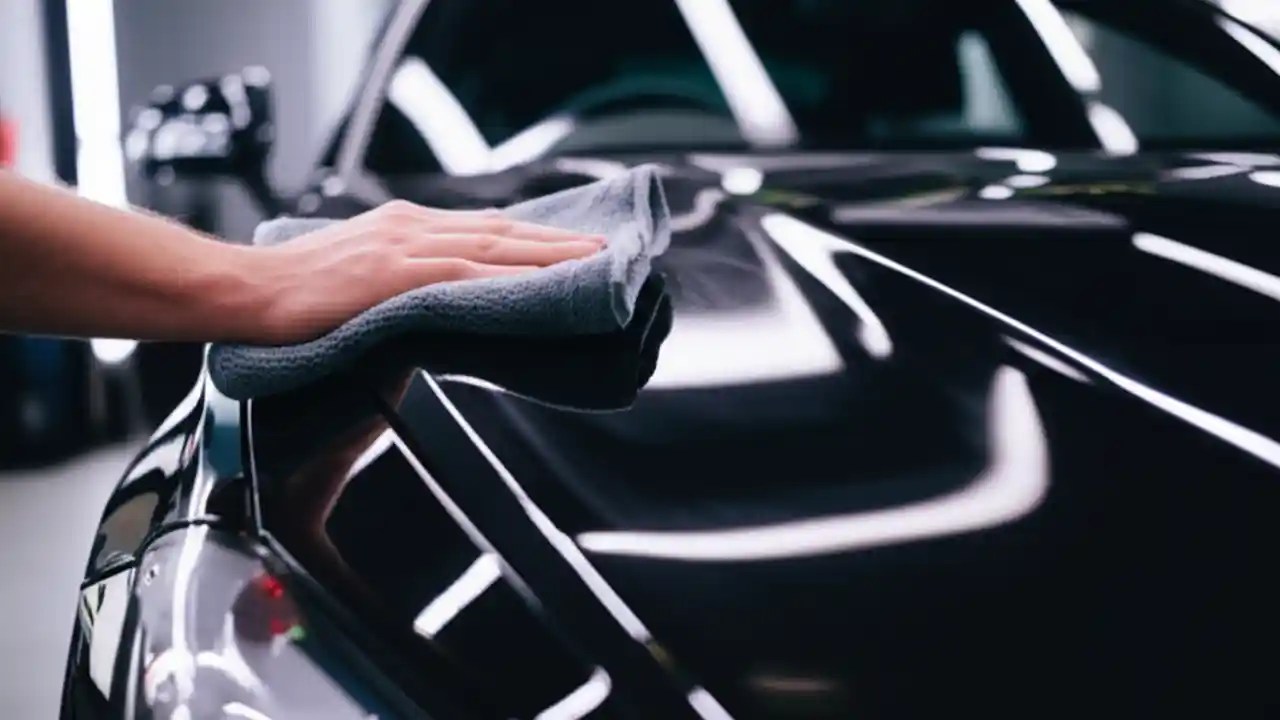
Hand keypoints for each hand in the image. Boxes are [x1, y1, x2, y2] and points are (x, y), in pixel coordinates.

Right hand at [252, 200, 603, 344]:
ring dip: (547, 254)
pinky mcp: (393, 274)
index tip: (570, 244)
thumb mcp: (357, 280)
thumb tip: (441, 311)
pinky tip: (537, 285)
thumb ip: (402, 287)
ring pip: (493, 246)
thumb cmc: (292, 297)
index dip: (531, 236)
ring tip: (591, 262)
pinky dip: (507, 277)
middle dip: (555, 241)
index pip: (482, 228)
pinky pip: (464, 274)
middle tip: (602, 249)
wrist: (242, 293)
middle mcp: (410, 227)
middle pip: (500, 231)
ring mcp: (403, 247)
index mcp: (403, 227)